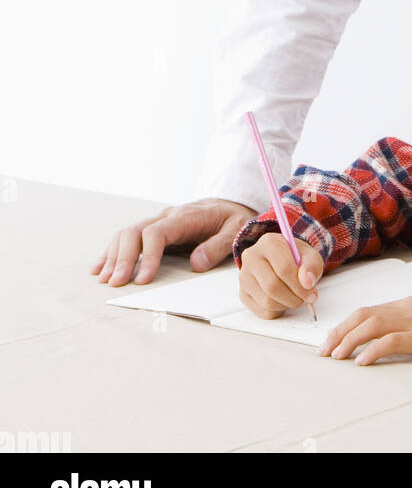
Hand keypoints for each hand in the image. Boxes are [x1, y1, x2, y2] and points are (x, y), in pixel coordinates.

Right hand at [91, 198, 257, 285]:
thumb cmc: (233, 219)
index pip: (158, 232)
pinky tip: (99, 267)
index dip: (147, 256)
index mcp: (186, 217)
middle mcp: (167, 216)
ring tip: (104, 279)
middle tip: (116, 283)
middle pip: (136, 232)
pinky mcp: (153, 230)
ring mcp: (158, 222)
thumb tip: (195, 264)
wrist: (230, 205)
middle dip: (123, 258)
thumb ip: (218, 246)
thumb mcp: (236, 230)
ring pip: (127, 234)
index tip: (143, 279)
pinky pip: (127, 238)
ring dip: (113, 256)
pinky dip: (111, 252)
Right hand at [238, 232, 324, 317]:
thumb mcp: (310, 256)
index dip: (300, 285)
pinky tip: (283, 300)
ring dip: (286, 305)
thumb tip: (307, 282)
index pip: (283, 268)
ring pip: (266, 301)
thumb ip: (312, 266)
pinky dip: (278, 310)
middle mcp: (251, 257)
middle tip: (305, 299)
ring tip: (294, 297)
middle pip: (272, 286)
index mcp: (268, 242)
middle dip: (294, 298)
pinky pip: (262, 311)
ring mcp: (244, 277)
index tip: (311, 293)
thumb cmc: (297, 258)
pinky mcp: (243, 294)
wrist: (284, 261)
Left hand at [318, 292, 411, 365]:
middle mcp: (408, 307)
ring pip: (372, 325)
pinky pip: (392, 341)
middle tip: (324, 350)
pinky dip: (373, 350)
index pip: (368, 310)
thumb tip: (396, 336)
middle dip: (340, 332)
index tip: (332, 339)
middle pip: (363, 315)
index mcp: (409, 303)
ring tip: (336, 356)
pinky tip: (361, 361)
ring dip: (349, 341)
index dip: (346, 325)